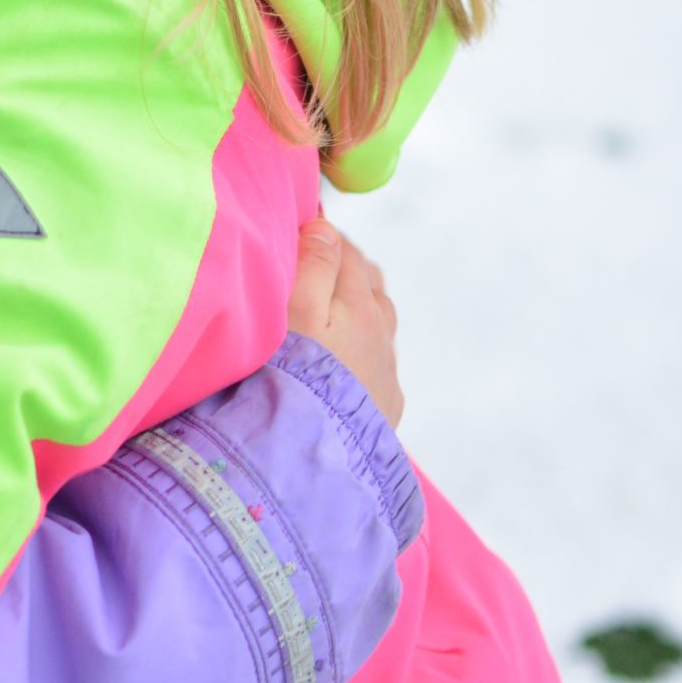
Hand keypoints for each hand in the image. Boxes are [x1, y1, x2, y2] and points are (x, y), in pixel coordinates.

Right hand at [287, 220, 402, 428]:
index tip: (295, 231)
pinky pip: (377, 360)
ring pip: (378, 321)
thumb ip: (312, 266)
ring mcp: (386, 368)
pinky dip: (359, 346)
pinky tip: (337, 359)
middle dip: (342, 266)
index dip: (320, 235)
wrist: (320, 455)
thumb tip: (325, 227)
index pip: (344, 250)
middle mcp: (381, 331)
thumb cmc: (296, 378)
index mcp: (359, 302)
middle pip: (368, 281)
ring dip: (354, 306)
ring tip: (324, 309)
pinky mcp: (385, 402)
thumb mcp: (295, 312)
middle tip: (307, 264)